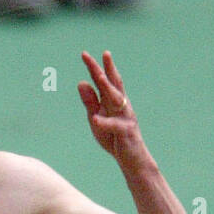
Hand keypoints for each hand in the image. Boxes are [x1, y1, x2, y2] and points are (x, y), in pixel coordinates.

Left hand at [78, 51, 149, 168]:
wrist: (131, 160)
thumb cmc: (114, 138)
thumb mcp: (96, 119)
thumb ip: (90, 102)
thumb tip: (81, 82)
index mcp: (112, 101)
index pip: (103, 81)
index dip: (94, 68)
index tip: (84, 54)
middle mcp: (121, 105)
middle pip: (113, 84)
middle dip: (105, 69)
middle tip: (100, 54)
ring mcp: (125, 117)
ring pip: (117, 100)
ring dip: (108, 88)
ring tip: (100, 78)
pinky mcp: (127, 132)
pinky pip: (115, 126)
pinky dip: (104, 123)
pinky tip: (95, 119)